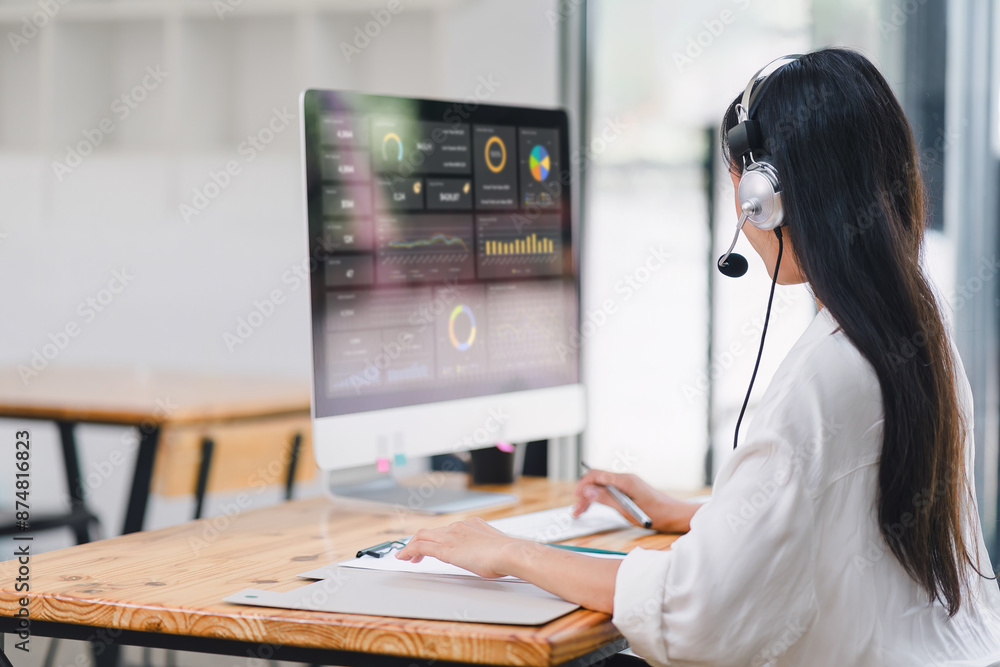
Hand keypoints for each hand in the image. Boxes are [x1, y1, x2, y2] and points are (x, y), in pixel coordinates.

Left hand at [395, 517, 524, 578]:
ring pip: (422, 536)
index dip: (436, 537)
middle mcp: (459, 526)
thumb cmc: (509, 554)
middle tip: (412, 553)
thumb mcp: (496, 549)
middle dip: (419, 541)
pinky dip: (409, 551)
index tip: (432, 545)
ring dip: (411, 546)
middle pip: (431, 531)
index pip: (447, 529)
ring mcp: (451, 536)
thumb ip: (488, 550)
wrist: (510, 552)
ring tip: (405, 557)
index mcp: (472, 524)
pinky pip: (420, 546)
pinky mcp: (445, 548)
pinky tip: (403, 558)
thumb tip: (490, 559)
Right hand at [573, 468, 698, 532]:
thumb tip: (588, 491)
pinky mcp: (629, 490)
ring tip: (581, 511)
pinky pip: (610, 490)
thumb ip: (607, 500)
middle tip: (577, 511)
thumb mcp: (628, 511)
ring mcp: (627, 484)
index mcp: (625, 480)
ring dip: (590, 497)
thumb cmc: (656, 514)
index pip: (597, 475)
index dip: (583, 484)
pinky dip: (600, 498)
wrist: (675, 515)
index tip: (576, 498)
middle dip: (584, 494)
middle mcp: (625, 479)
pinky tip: (594, 506)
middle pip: (597, 481)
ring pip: (602, 486)